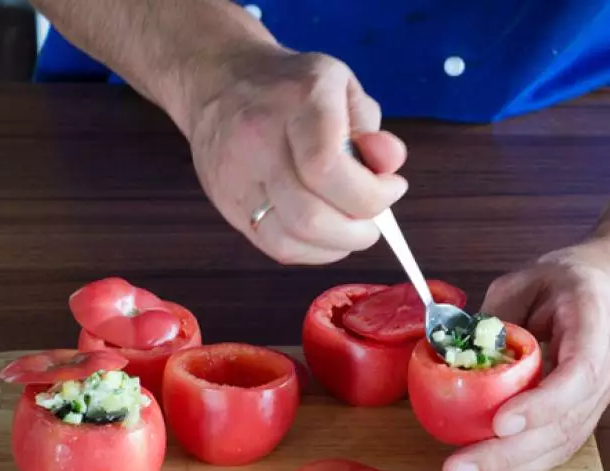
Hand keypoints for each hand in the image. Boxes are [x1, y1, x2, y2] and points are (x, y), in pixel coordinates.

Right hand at [184, 45, 408, 264]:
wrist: (218, 81)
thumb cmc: (291, 87)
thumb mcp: (341, 88)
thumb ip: (370, 129)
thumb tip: (390, 163)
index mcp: (299, 102)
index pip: (328, 168)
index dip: (371, 193)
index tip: (392, 187)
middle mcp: (260, 140)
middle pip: (310, 216)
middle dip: (358, 230)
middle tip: (373, 217)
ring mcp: (237, 177)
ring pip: (291, 240)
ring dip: (336, 245)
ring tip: (351, 224)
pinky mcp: (228, 204)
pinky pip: (276, 247)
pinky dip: (313, 250)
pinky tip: (326, 232)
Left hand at [441, 239, 609, 470]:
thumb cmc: (575, 276)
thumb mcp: (530, 277)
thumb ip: (498, 313)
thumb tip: (459, 353)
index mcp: (596, 325)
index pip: (578, 375)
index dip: (542, 404)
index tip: (501, 422)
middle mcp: (605, 370)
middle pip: (563, 424)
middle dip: (508, 454)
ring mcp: (599, 397)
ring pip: (560, 444)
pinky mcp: (585, 412)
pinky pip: (556, 447)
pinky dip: (521, 469)